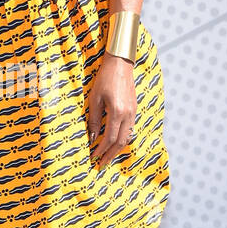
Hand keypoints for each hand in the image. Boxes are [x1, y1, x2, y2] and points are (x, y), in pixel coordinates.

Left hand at [88, 53, 136, 167]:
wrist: (120, 64)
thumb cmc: (105, 79)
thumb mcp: (95, 99)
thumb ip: (94, 119)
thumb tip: (92, 136)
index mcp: (117, 112)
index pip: (109, 138)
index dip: (101, 149)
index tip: (93, 156)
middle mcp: (128, 114)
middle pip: (120, 141)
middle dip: (110, 154)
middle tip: (101, 163)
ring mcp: (133, 112)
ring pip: (127, 137)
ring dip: (117, 148)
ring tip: (108, 156)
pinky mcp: (134, 109)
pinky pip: (130, 129)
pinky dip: (122, 138)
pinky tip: (115, 141)